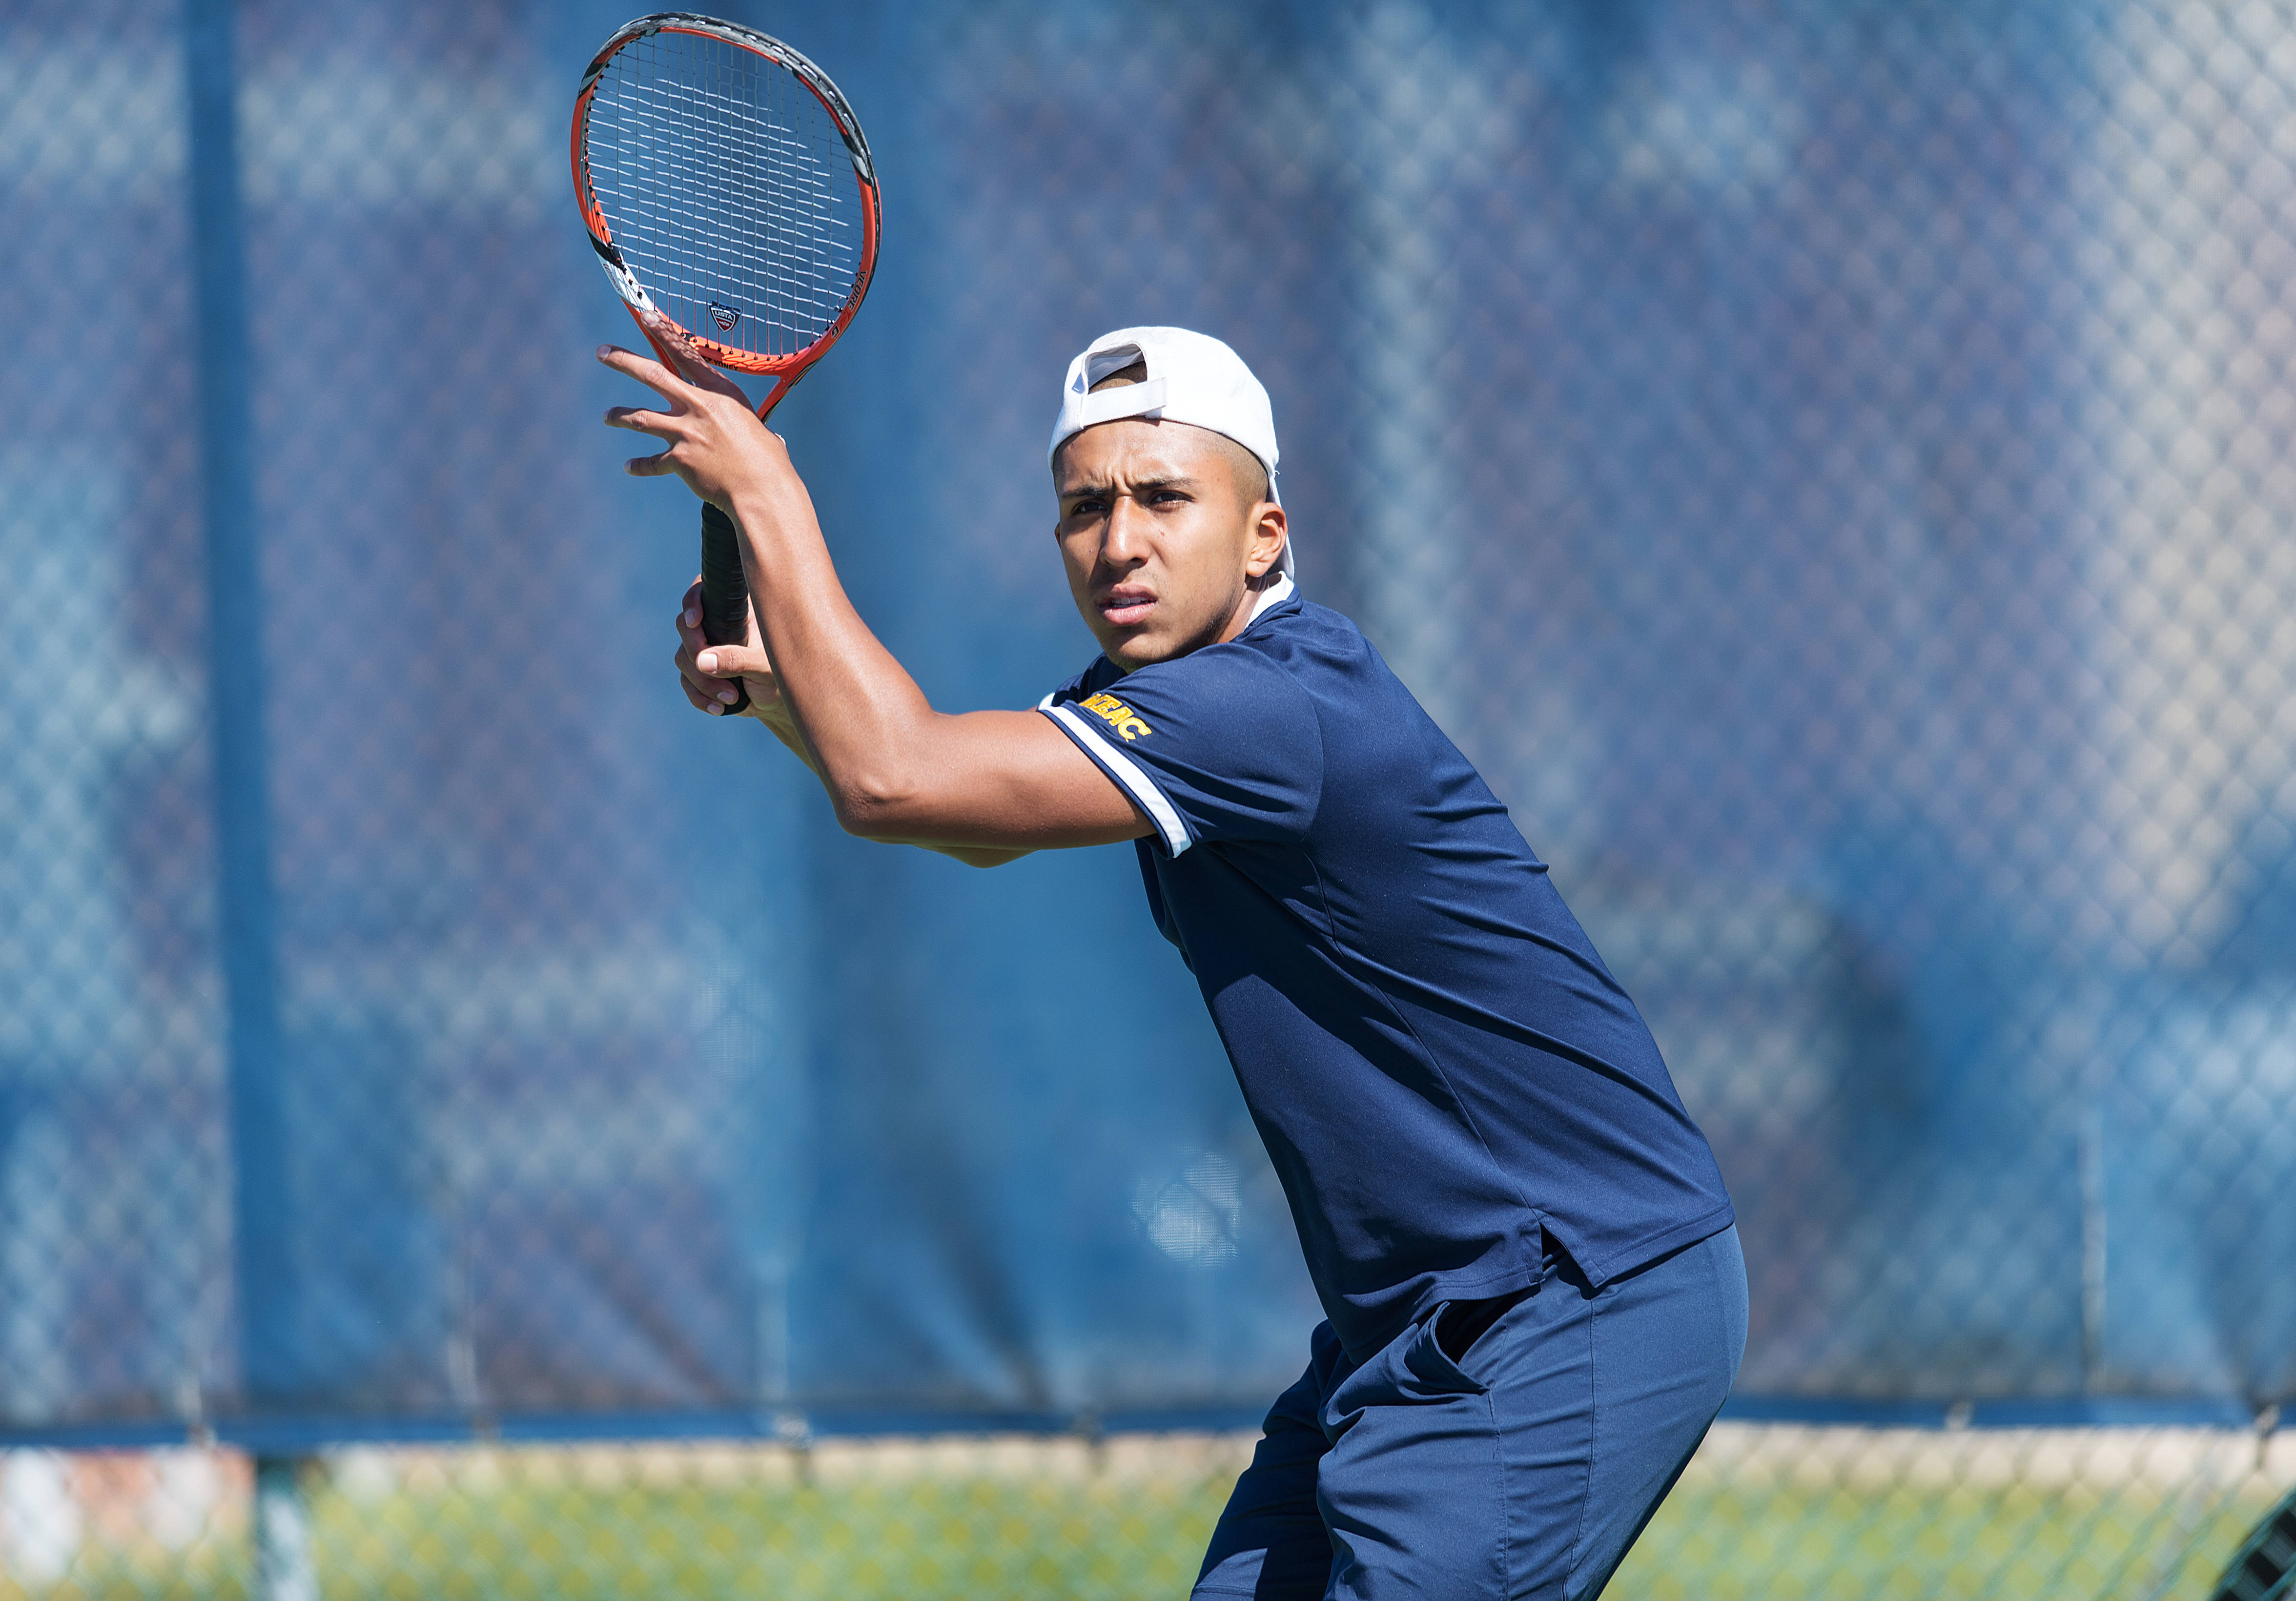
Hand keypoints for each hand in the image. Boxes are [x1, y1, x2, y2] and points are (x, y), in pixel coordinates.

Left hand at [600, 310, 788, 509]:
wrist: (763, 490)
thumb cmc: (769, 460)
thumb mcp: (755, 426)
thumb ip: (741, 424)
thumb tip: (758, 433)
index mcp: (721, 392)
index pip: (686, 354)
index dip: (664, 333)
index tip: (645, 316)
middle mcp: (699, 406)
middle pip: (652, 375)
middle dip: (623, 361)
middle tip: (601, 352)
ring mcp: (686, 432)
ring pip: (640, 418)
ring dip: (619, 415)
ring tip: (606, 415)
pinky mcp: (679, 461)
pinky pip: (652, 462)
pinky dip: (640, 465)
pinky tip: (629, 466)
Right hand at [672, 576, 783, 719]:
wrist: (777, 700)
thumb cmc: (781, 673)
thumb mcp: (766, 666)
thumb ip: (738, 660)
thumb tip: (701, 660)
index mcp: (736, 609)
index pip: (705, 590)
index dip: (693, 602)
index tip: (694, 622)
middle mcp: (716, 624)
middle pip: (685, 627)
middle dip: (696, 653)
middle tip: (715, 673)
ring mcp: (705, 646)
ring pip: (683, 657)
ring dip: (702, 682)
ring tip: (731, 697)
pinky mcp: (699, 670)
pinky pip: (685, 680)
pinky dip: (699, 696)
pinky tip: (718, 708)